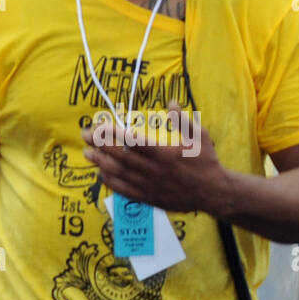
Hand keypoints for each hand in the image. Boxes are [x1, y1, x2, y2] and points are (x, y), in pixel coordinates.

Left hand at [83, 102, 227, 216]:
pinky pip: (124, 190)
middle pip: (120, 156)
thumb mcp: (200, 137)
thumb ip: (183, 121)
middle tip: (85, 136)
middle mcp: (153, 170)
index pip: (132, 141)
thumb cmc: (206, 162)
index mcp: (164, 153)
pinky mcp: (148, 197)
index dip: (114, 134)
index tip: (100, 126)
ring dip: (101, 163)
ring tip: (87, 154)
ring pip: (119, 174)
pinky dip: (111, 182)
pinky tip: (100, 175)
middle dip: (100, 145)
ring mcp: (149, 185)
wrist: (213, 193)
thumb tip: (172, 102)